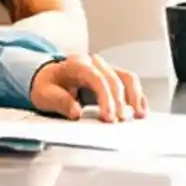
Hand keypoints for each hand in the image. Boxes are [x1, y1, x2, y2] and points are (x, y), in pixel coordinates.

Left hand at [31, 54, 147, 122]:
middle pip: (114, 79)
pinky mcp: (112, 77)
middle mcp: (94, 63)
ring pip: (127, 78)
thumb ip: (59, 102)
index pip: (97, 78)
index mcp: (77, 64)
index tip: (108, 117)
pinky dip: (137, 96)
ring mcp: (105, 68)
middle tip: (120, 121)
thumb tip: (76, 112)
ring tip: (139, 115)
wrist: (48, 77)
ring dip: (135, 97)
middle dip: (120, 102)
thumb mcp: (44, 94)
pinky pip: (129, 83)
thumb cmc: (47, 85)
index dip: (106, 98)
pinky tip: (141, 109)